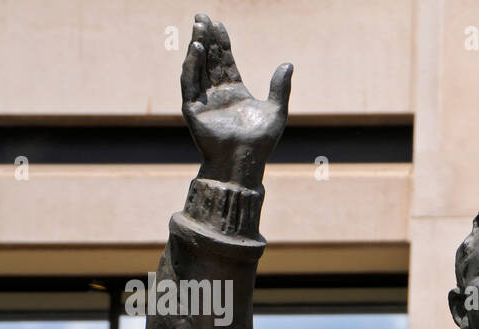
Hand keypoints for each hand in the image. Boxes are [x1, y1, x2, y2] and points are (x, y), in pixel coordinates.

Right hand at [180, 13, 291, 189]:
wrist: (244, 162)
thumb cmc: (262, 143)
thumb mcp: (276, 111)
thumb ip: (280, 87)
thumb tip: (288, 63)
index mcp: (235, 94)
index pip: (226, 62)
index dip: (223, 44)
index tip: (219, 24)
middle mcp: (217, 95)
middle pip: (211, 61)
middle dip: (208, 38)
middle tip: (203, 16)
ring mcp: (204, 101)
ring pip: (198, 67)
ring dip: (198, 47)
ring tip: (199, 27)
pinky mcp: (193, 109)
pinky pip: (190, 83)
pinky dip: (192, 65)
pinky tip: (197, 49)